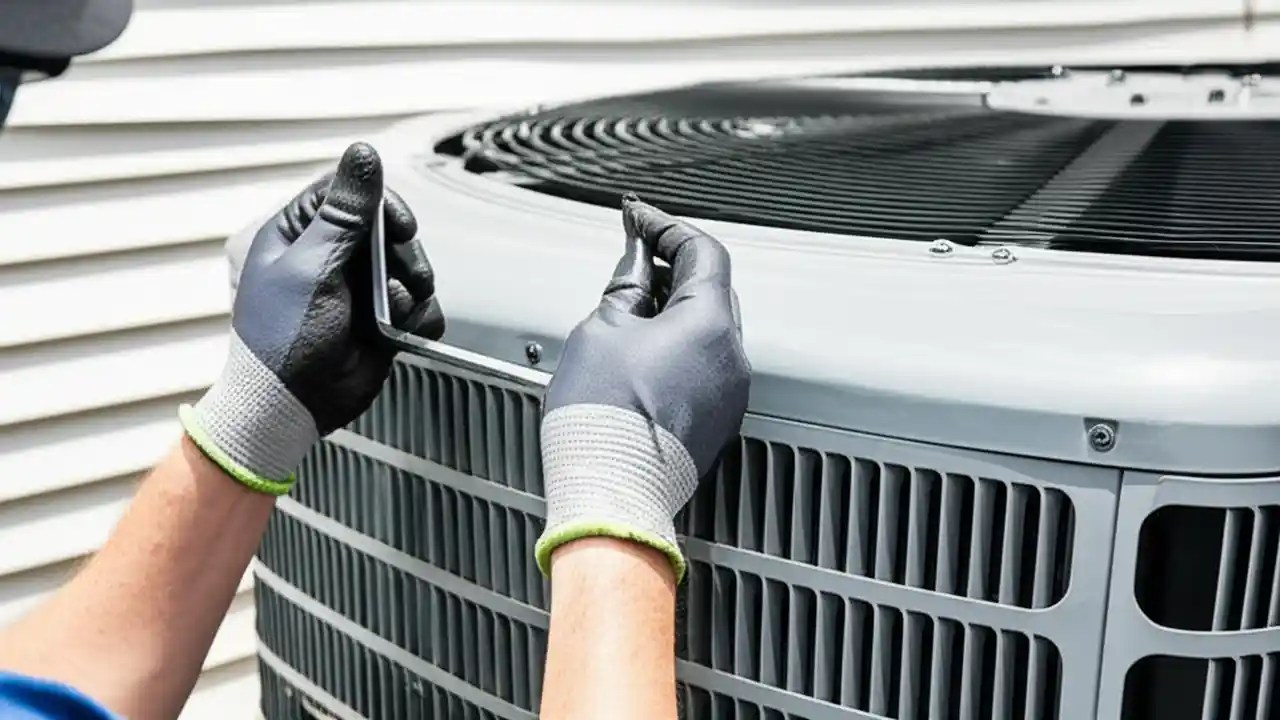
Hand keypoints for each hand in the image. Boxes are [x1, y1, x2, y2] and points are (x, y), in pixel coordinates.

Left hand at [180, 142, 443, 493]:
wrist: (292, 404)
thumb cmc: (284, 338)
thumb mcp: (312, 266)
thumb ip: (344, 212)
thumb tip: (363, 155)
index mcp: (296, 234)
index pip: (349, 193)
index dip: (381, 206)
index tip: (399, 227)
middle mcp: (329, 257)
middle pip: (388, 230)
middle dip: (402, 256)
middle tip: (401, 277)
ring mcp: (357, 289)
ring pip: (409, 267)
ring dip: (411, 290)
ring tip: (392, 312)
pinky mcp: (381, 320)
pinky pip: (418, 305)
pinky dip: (418, 317)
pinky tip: (401, 330)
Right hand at [534, 195, 750, 580]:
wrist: (611, 492)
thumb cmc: (604, 417)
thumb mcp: (601, 330)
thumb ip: (625, 289)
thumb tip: (636, 268)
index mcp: (708, 323)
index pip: (701, 250)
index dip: (665, 227)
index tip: (637, 218)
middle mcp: (731, 355)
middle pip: (710, 288)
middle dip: (670, 268)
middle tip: (630, 262)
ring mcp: (728, 391)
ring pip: (707, 330)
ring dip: (672, 311)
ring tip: (627, 313)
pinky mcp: (717, 420)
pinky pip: (704, 365)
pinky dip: (677, 348)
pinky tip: (641, 354)